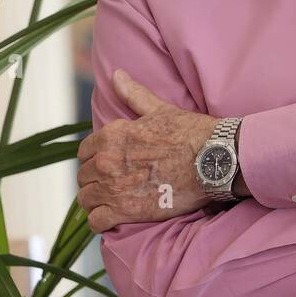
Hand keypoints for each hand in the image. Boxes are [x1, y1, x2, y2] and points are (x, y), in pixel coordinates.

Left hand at [77, 70, 218, 232]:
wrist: (212, 160)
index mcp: (111, 135)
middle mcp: (106, 161)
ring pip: (86, 200)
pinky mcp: (125, 212)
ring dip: (96, 202)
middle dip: (95, 181)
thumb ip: (133, 94)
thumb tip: (116, 74)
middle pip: (83, 177)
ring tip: (112, 203)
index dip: (94, 159)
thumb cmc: (189, 133)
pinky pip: (97, 222)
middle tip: (113, 185)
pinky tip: (113, 219)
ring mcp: (113, 188)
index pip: (84, 152)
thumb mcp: (159, 109)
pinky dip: (102, 221)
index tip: (107, 166)